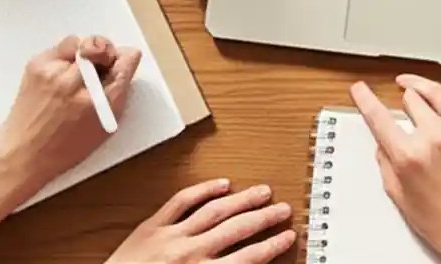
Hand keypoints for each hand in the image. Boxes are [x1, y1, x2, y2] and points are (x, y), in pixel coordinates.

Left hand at [0, 35, 141, 194]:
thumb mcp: (104, 127)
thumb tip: (126, 59)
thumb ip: (119, 92)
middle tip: (100, 65)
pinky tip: (62, 75)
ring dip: (84, 53)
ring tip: (78, 72)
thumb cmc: (65, 145)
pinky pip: (62, 46)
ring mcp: (54, 73)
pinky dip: (66, 57)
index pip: (124, 64)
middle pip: (102, 47)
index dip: (125, 59)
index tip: (123, 61)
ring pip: (81, 42)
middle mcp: (76, 86)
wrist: (25, 151)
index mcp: (99, 105)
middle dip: (105, 54)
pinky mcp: (38, 65)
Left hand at [106, 179, 296, 263]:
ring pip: (215, 211)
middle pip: (237, 230)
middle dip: (264, 218)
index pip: (248, 259)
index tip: (288, 236)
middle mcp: (190, 254)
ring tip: (261, 191)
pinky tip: (220, 184)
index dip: (272, 246)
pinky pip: (181, 202)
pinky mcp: (152, 227)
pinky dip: (203, 190)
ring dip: (242, 200)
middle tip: (283, 209)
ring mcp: (171, 236)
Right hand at [350, 75, 440, 263]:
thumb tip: (383, 142)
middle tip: (395, 97)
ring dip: (418, 90)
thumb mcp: (398, 194)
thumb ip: (386, 162)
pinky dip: (440, 104)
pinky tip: (435, 109)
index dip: (365, 98)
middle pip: (410, 97)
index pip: (378, 116)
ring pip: (433, 92)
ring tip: (411, 87)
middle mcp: (434, 138)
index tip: (359, 89)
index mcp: (409, 155)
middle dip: (400, 98)